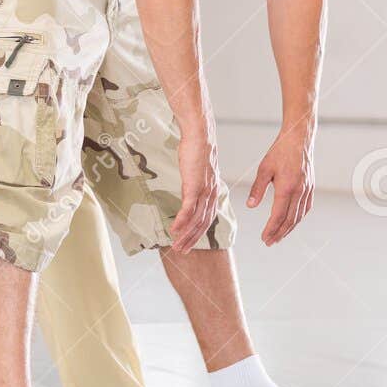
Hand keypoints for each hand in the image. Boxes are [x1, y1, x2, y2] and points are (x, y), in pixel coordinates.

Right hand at [168, 127, 220, 250]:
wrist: (200, 136)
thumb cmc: (196, 149)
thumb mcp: (197, 169)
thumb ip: (195, 181)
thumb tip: (189, 187)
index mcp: (212, 191)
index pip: (207, 217)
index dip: (199, 232)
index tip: (189, 241)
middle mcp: (210, 194)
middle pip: (203, 223)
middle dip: (192, 239)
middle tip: (182, 251)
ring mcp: (203, 191)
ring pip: (196, 220)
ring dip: (186, 235)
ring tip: (176, 245)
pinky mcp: (194, 186)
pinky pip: (188, 209)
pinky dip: (181, 222)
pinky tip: (173, 230)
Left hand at [246, 126, 314, 244]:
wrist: (299, 139)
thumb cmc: (279, 152)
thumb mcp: (264, 168)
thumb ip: (258, 188)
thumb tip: (251, 206)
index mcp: (286, 188)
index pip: (278, 215)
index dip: (271, 229)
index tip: (264, 238)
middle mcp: (299, 191)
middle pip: (289, 220)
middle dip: (279, 233)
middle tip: (269, 242)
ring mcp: (307, 190)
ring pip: (299, 216)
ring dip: (289, 229)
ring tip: (279, 237)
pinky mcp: (311, 187)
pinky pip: (306, 208)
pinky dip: (298, 218)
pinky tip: (292, 222)